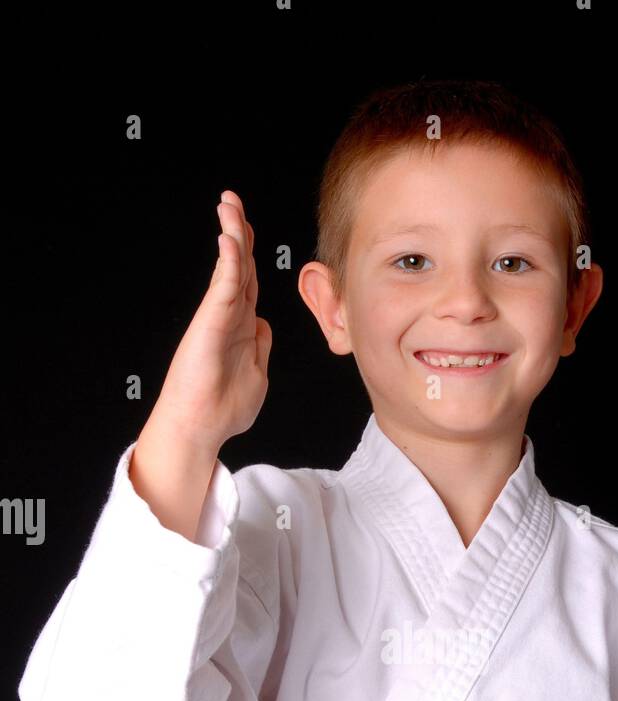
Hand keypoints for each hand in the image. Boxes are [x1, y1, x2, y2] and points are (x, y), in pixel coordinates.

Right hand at [153, 189, 272, 450]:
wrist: (200, 428)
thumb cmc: (223, 410)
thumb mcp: (256, 375)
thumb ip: (260, 348)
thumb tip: (262, 326)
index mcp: (241, 328)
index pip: (250, 282)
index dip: (251, 254)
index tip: (249, 228)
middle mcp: (229, 318)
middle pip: (239, 266)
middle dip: (239, 232)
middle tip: (233, 201)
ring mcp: (219, 319)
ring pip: (231, 269)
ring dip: (232, 235)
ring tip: (229, 205)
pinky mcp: (211, 324)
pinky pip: (224, 287)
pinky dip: (230, 262)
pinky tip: (230, 238)